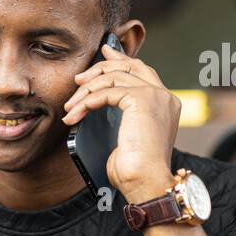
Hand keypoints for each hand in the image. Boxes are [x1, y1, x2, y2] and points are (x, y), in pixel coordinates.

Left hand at [62, 43, 180, 202]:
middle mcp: (164, 96)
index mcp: (165, 103)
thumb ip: (121, 116)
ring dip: (85, 92)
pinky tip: (75, 114)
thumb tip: (97, 104)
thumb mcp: (127, 137)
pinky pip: (107, 91)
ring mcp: (155, 95)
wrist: (146, 182)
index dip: (122, 60)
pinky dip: (87, 101)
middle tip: (79, 77)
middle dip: (102, 65)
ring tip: (70, 108)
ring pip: (113, 77)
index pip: (142, 72)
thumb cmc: (135, 170)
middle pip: (130, 66)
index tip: (104, 53)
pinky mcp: (142, 99)